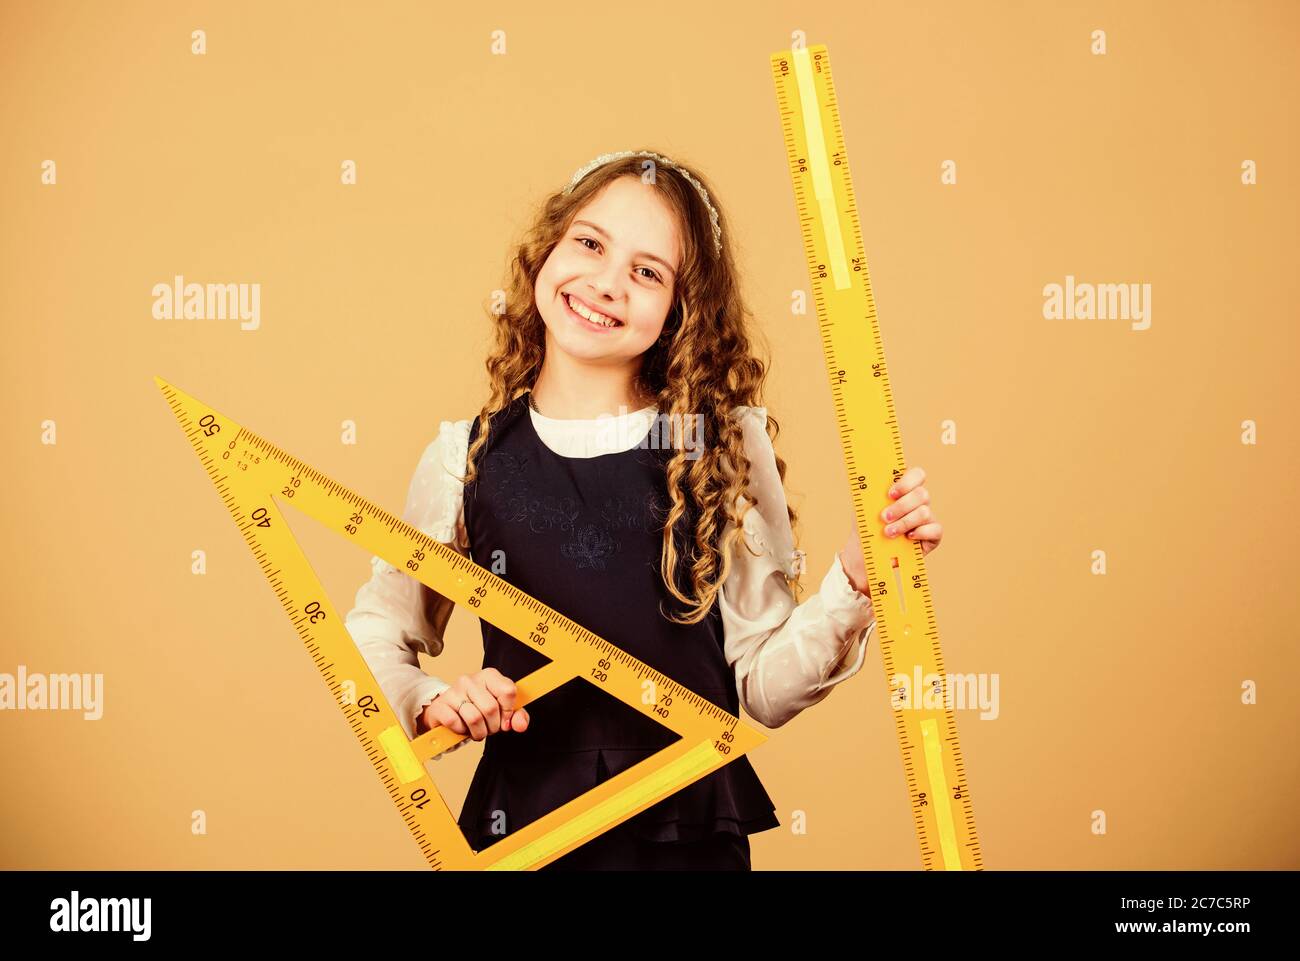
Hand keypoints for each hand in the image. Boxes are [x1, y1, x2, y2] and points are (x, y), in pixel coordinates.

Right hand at [417, 668, 529, 739]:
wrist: (448, 713)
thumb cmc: (478, 709)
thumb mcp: (501, 710)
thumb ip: (516, 716)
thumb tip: (520, 725)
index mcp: (489, 676)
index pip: (508, 691)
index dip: (509, 711)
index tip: (505, 719)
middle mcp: (470, 680)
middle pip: (491, 709)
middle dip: (493, 726)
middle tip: (488, 728)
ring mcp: (453, 691)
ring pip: (474, 719)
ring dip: (478, 732)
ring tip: (476, 730)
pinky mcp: (441, 705)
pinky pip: (456, 723)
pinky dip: (461, 732)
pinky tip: (462, 727)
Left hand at [839, 465, 943, 591]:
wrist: (865, 554)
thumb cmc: (865, 527)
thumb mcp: (863, 508)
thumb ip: (869, 492)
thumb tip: (867, 478)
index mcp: (905, 490)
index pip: (917, 474)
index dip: (907, 482)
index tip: (890, 494)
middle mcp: (919, 502)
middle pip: (922, 494)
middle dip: (901, 507)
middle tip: (884, 517)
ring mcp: (928, 518)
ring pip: (925, 512)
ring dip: (904, 523)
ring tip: (888, 532)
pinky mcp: (933, 536)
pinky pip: (935, 529)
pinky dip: (920, 533)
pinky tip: (907, 538)